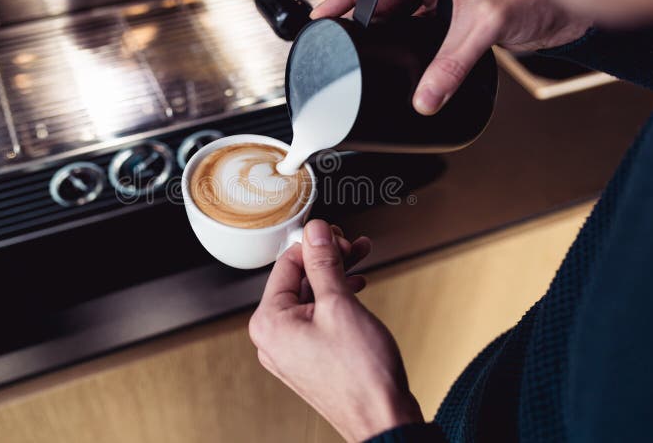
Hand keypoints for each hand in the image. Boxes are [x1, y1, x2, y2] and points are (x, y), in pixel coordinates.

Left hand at [249, 220, 422, 441]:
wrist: (383, 421)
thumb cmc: (362, 375)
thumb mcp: (340, 305)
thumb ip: (324, 264)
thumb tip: (315, 232)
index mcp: (269, 323)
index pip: (285, 264)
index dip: (314, 244)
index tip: (337, 235)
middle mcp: (273, 338)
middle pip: (297, 280)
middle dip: (328, 259)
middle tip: (353, 245)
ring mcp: (291, 350)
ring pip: (310, 297)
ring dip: (335, 275)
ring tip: (360, 257)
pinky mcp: (309, 357)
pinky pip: (317, 317)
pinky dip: (336, 299)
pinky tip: (355, 286)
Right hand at [312, 0, 592, 114]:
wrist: (570, 12)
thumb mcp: (484, 26)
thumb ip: (450, 65)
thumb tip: (424, 97)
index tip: (323, 13)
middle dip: (367, 16)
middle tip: (345, 39)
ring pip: (402, 7)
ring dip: (389, 29)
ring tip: (371, 48)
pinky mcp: (454, 7)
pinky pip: (420, 22)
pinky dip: (408, 37)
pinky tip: (400, 51)